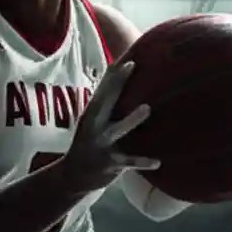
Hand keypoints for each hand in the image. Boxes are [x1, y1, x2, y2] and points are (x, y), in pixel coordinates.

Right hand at [62, 61, 160, 192]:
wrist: (73, 176)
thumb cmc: (90, 143)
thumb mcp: (93, 123)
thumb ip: (107, 106)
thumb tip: (122, 84)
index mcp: (92, 114)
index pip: (102, 88)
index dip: (114, 72)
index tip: (127, 55)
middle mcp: (94, 126)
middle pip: (106, 100)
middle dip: (117, 82)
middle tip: (131, 64)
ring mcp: (101, 144)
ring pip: (118, 130)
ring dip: (131, 119)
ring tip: (147, 108)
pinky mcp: (110, 163)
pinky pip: (128, 161)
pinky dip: (142, 161)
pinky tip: (158, 161)